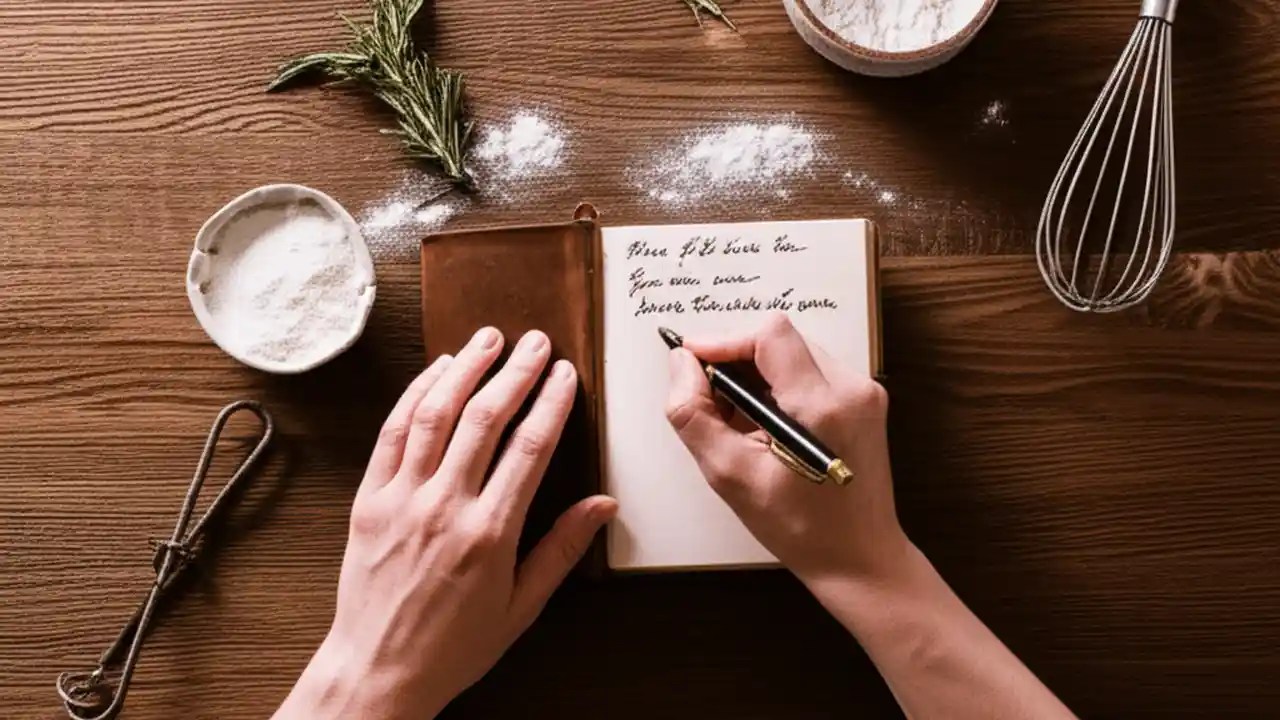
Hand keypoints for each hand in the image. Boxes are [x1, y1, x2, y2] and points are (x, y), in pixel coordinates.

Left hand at [275, 328, 616, 719]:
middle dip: (515, 371)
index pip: (530, 447)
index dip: (551, 401)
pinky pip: (393, 433)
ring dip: (464, 369)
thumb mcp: (522, 606)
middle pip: (485, 418)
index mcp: (489, 534)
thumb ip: (561, 548)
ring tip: (488, 338)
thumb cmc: (453, 646)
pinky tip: (435, 373)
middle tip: (535, 341)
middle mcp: (444, 507)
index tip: (565, 374)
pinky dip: (415, 396)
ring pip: (435, 414)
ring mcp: (402, 499)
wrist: (378, 670)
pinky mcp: (369, 500)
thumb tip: (602, 505)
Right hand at [664, 313, 903, 584]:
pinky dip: (780, 386)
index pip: (769, 335)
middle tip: (710, 397)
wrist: (859, 558)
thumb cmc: (799, 528)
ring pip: (794, 353)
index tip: (692, 361)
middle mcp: (851, 389)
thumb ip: (695, 414)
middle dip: (738, 359)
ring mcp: (864, 394)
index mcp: (821, 406)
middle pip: (781, 340)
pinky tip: (766, 424)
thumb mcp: (730, 476)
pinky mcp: (865, 402)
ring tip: (737, 418)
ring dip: (758, 374)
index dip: (724, 340)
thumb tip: (681, 364)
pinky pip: (812, 372)